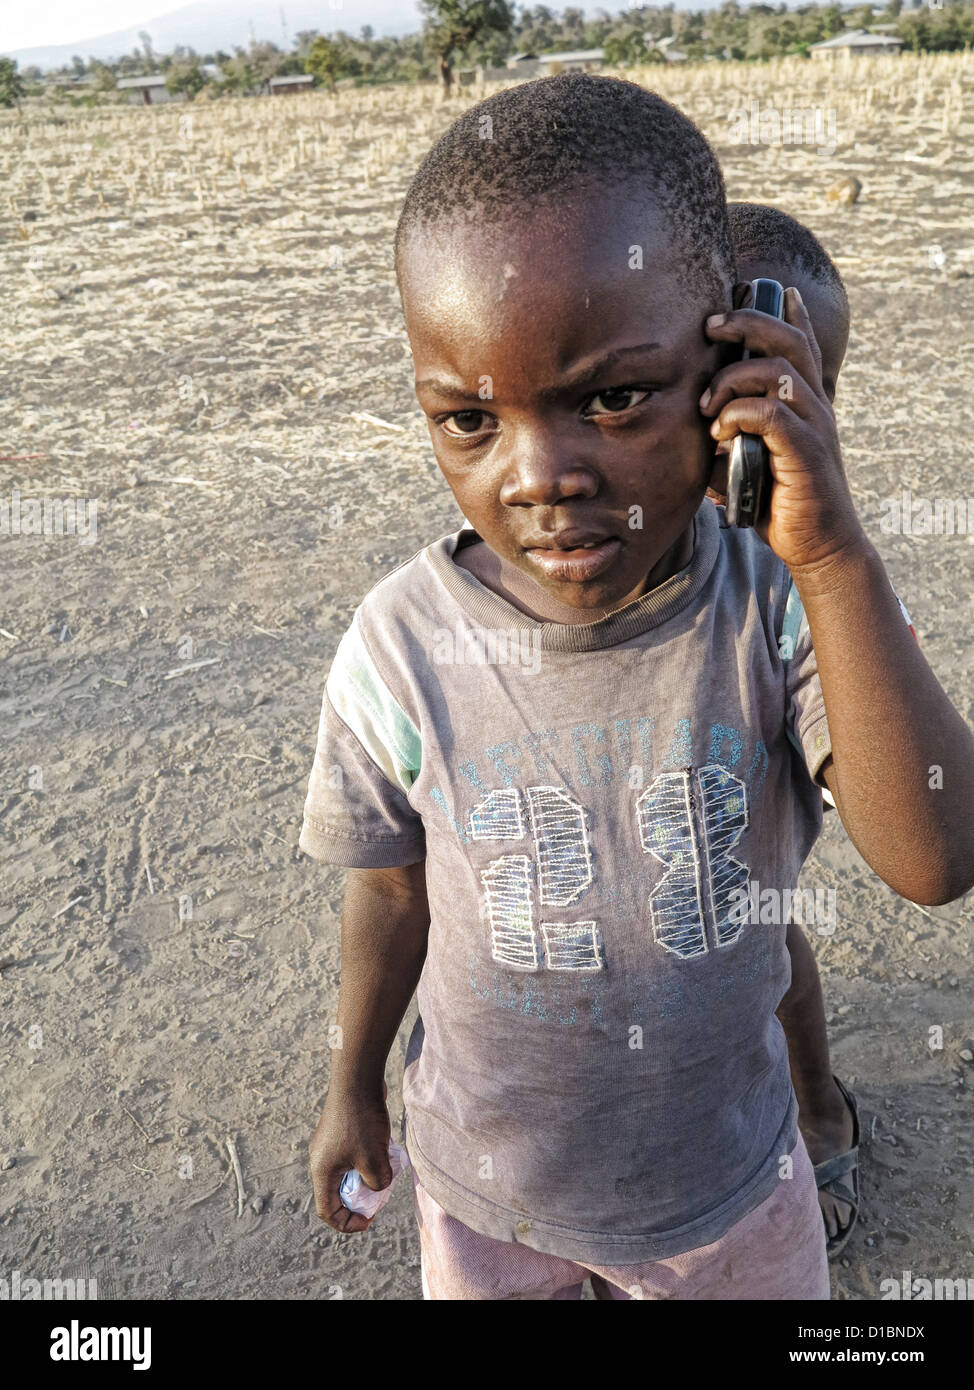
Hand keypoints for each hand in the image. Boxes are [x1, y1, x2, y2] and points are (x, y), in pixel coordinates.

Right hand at [309, 1083, 392, 1233]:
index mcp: (322, 1171)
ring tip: (384, 1170)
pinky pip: (351, 1156)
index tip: (369, 1220)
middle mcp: (320, 1159)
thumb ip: (377, 1184)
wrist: (357, 1079)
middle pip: (336, 1193)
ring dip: (365, 1177)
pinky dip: (366, 1160)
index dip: (347, 1223)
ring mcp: (329, 1144)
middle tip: (380, 1196)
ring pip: (346, 1173)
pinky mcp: (339, 1132)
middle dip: (358, 1201)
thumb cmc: (362, 1121)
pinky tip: (382, 1149)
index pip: (328, 1211)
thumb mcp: (374, 1160)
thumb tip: (378, 1186)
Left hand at [699, 288, 867, 573]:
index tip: (742, 291)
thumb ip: (729, 433)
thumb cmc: (779, 501)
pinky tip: (720, 434)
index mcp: (804, 399)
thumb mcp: (747, 458)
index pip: (799, 337)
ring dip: (731, 380)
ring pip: (777, 371)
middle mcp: (814, 403)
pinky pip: (770, 413)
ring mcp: (814, 426)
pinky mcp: (806, 452)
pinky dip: (737, 415)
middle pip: (788, 338)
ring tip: (707, 406)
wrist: (817, 545)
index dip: (777, 307)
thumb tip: (692, 420)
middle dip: (745, 322)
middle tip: (709, 327)